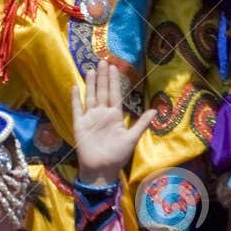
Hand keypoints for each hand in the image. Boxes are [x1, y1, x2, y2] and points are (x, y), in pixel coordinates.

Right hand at [72, 63, 154, 186]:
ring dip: (90, 84)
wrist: (101, 170)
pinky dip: (75, 98)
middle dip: (102, 77)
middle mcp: (102, 114)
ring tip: (91, 69)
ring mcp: (90, 118)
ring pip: (90, 97)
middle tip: (102, 61)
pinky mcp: (79, 125)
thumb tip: (156, 110)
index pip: (114, 94)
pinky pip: (77, 109)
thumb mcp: (132, 139)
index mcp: (114, 116)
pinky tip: (75, 87)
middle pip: (102, 92)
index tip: (114, 67)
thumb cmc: (117, 156)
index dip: (113, 81)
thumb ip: (141, 123)